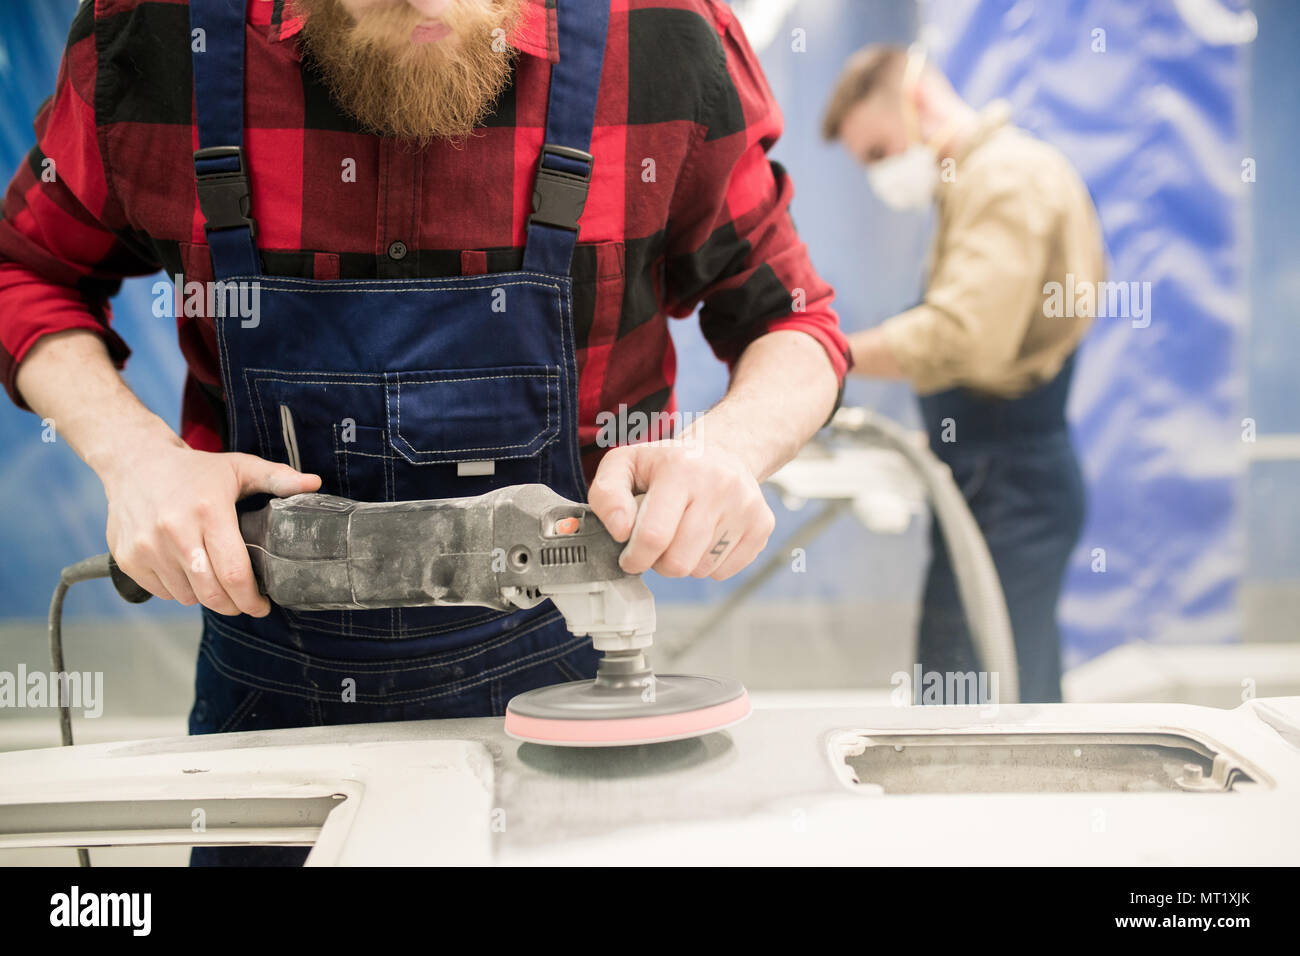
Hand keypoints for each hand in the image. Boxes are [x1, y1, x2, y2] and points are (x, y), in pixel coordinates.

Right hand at [102, 443, 319, 615]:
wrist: (135, 462)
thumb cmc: (196, 470)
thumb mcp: (239, 467)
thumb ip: (277, 478)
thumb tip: (314, 484)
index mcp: (208, 511)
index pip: (234, 573)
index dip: (252, 599)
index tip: (263, 606)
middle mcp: (174, 531)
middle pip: (211, 593)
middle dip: (234, 606)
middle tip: (245, 603)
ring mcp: (147, 546)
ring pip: (187, 596)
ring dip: (206, 597)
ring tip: (216, 581)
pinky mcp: (128, 558)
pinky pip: (163, 592)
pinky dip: (180, 591)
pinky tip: (189, 572)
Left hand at [588, 439, 775, 580]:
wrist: (722, 451)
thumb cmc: (667, 464)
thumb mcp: (625, 464)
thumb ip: (606, 495)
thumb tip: (620, 531)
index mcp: (681, 469)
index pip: (653, 536)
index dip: (634, 557)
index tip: (630, 556)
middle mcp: (719, 485)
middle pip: (678, 561)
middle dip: (659, 563)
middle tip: (656, 545)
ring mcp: (745, 506)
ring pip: (701, 569)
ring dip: (684, 562)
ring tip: (682, 534)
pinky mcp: (762, 525)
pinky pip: (725, 571)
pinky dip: (708, 563)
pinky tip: (705, 537)